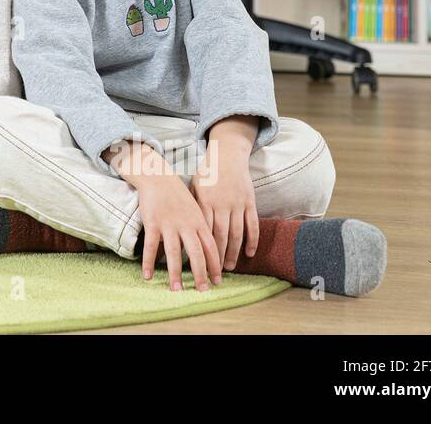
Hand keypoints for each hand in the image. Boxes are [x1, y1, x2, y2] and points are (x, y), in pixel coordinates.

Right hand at [134, 174, 222, 291]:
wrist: (158, 176)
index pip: (211, 247)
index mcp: (199, 221)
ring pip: (174, 252)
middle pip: (196, 253)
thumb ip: (202, 227)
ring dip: (175, 273)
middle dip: (200, 274)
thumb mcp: (195, 208)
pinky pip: (150, 246)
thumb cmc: (178, 194)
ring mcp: (169, 224)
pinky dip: (148, 262)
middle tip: (202, 290)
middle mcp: (186, 224)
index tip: (217, 281)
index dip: (215, 265)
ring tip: (177, 289)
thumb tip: (208, 250)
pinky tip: (148, 275)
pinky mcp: (152, 223)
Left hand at [190, 116, 259, 269]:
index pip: (202, 231)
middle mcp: (221, 204)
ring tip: (228, 268)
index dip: (201, 249)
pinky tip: (248, 254)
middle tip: (213, 275)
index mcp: (204, 201)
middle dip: (216, 258)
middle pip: (219, 236)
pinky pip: (252, 225)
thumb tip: (178, 230)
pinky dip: (252, 240)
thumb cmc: (206, 174)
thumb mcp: (193, 188)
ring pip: (237, 233)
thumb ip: (190, 208)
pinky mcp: (250, 202)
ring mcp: (237, 203)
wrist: (227, 155)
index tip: (197, 265)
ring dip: (233, 253)